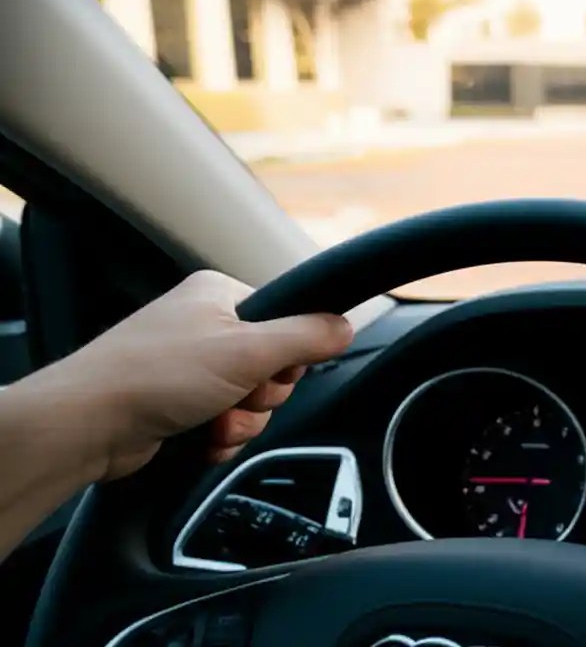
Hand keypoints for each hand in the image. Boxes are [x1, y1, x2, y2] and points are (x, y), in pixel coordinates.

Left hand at [25, 271, 352, 479]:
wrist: (88, 425)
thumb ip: (307, 336)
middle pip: (272, 368)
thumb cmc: (156, 375)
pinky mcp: (176, 403)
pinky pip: (225, 423)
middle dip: (259, 398)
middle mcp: (204, 325)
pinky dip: (219, 438)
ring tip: (210, 424)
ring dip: (240, 423)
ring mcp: (188, 366)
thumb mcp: (249, 350)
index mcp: (220, 295)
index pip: (287, 321)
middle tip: (233, 398)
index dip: (287, 356)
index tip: (269, 370)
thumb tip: (347, 325)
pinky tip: (199, 440)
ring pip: (251, 402)